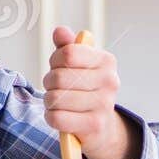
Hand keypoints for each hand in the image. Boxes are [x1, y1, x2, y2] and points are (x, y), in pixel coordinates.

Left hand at [45, 25, 132, 158]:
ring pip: (56, 98)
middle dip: (49, 83)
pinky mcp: (94, 126)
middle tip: (54, 88)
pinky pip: (57, 117)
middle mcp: (110, 81)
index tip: (58, 66)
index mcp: (106, 61)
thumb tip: (60, 32)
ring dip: (49, 101)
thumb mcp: (77, 65)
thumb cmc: (84, 90)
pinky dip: (51, 117)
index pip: (68, 53)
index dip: (55, 60)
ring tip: (57, 103)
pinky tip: (58, 116)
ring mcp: (104, 105)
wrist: (101, 127)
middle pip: (59, 77)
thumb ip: (67, 47)